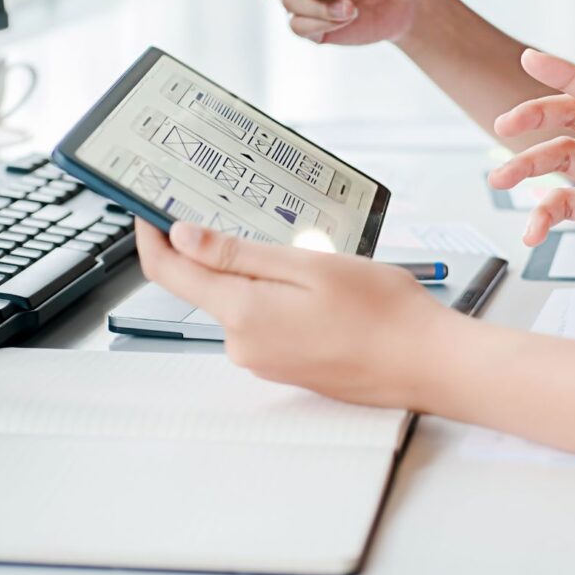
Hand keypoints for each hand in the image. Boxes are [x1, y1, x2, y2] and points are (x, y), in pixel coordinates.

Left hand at [135, 220, 455, 408]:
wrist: (427, 364)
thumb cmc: (381, 313)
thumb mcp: (308, 266)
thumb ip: (239, 254)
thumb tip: (182, 238)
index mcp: (243, 315)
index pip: (170, 273)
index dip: (152, 237)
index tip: (147, 209)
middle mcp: (244, 345)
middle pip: (205, 287)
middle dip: (212, 249)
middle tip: (237, 207)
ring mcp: (265, 360)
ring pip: (238, 303)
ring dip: (253, 272)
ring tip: (298, 247)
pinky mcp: (286, 366)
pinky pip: (263, 322)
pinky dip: (274, 296)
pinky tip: (313, 284)